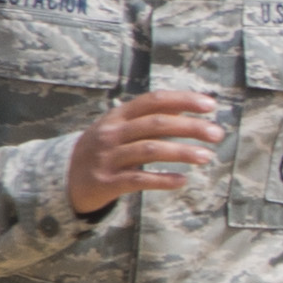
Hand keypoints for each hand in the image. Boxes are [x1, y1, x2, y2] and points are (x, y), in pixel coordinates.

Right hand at [69, 89, 222, 213]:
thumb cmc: (104, 150)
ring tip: (207, 157)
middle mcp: (112, 133)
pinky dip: (162, 180)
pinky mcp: (107, 182)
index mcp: (118, 116)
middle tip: (217, 134)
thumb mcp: (120, 128)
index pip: (153, 101)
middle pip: (156, 124)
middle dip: (189, 127)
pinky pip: (138, 179)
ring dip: (181, 152)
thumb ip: (149, 118)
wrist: (65, 178)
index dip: (182, 100)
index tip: (210, 105)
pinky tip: (182, 181)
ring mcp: (108, 157)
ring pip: (149, 150)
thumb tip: (186, 108)